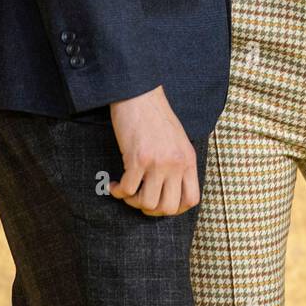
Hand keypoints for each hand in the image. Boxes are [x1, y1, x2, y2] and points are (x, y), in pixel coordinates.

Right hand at [108, 85, 199, 216]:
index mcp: (188, 160)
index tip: (160, 204)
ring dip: (132, 202)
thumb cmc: (156, 116)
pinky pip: (127, 190)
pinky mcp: (137, 159)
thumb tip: (170, 190)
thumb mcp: (178, 141)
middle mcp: (176, 164)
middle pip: (167, 208)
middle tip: (139, 200)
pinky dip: (118, 191)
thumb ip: (178, 164)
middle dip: (151, 210)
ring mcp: (157, 163)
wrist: (139, 94)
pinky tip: (114, 184)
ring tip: (125, 191)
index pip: (191, 200)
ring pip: (146, 203)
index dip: (175, 209)